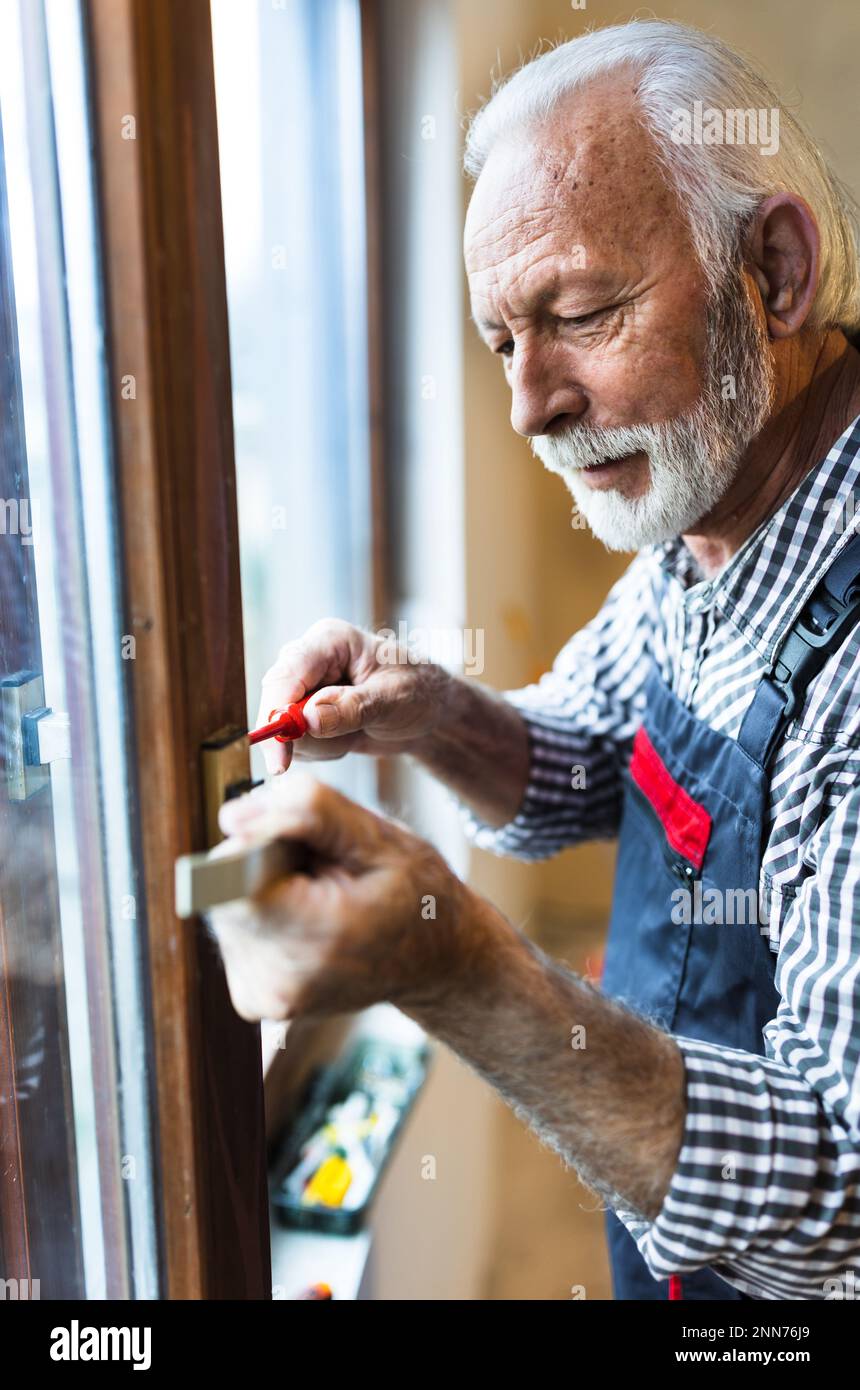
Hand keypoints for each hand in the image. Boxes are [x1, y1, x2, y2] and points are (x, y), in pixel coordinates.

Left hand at [206, 772, 468, 1021]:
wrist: (440, 962)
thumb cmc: (420, 896)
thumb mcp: (382, 837)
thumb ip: (309, 812)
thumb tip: (233, 815)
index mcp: (316, 941)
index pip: (230, 874)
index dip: (260, 842)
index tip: (307, 850)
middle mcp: (279, 982)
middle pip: (226, 886)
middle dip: (265, 862)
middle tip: (325, 873)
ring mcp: (263, 997)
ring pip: (227, 904)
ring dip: (265, 887)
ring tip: (322, 898)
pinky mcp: (252, 997)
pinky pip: (235, 928)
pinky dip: (266, 912)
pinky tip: (309, 918)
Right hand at [255, 618, 451, 773]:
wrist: (431, 711)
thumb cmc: (420, 692)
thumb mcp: (394, 699)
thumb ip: (352, 709)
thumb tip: (309, 718)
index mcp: (329, 641)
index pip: (287, 674)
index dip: (276, 712)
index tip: (280, 754)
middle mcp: (310, 661)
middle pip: (275, 702)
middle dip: (303, 736)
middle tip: (342, 745)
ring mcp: (304, 688)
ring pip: (285, 729)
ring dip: (321, 745)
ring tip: (357, 730)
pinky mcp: (304, 714)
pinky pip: (296, 744)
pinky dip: (324, 751)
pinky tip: (349, 737)